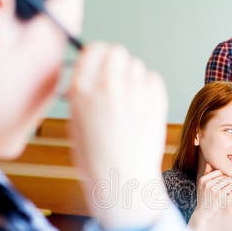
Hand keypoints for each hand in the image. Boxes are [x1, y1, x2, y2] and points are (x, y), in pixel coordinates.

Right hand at [67, 43, 168, 229]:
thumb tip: (91, 73)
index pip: (93, 50)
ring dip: (133, 76)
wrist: (122, 181)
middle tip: (117, 79)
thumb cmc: (96, 158)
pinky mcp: (156, 102)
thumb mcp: (75, 122)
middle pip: (117, 51)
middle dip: (116, 62)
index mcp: (81, 92)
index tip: (100, 62)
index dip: (98, 55)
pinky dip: (149, 87)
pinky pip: (153, 78)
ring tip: (129, 99)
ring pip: (136, 64)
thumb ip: (82, 93)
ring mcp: (134, 93)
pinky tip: (143, 105)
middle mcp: (107, 87)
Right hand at [188, 163, 231, 230]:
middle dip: (228, 182)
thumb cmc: (204, 199)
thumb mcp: (202, 186)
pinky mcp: (218, 194)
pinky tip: (230, 195)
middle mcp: (206, 182)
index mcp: (203, 179)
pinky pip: (230, 187)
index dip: (223, 177)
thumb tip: (208, 162)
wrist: (202, 213)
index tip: (224, 185)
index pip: (218, 172)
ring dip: (231, 186)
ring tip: (229, 192)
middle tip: (228, 189)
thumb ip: (206, 174)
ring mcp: (212, 188)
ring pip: (228, 181)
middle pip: (224, 176)